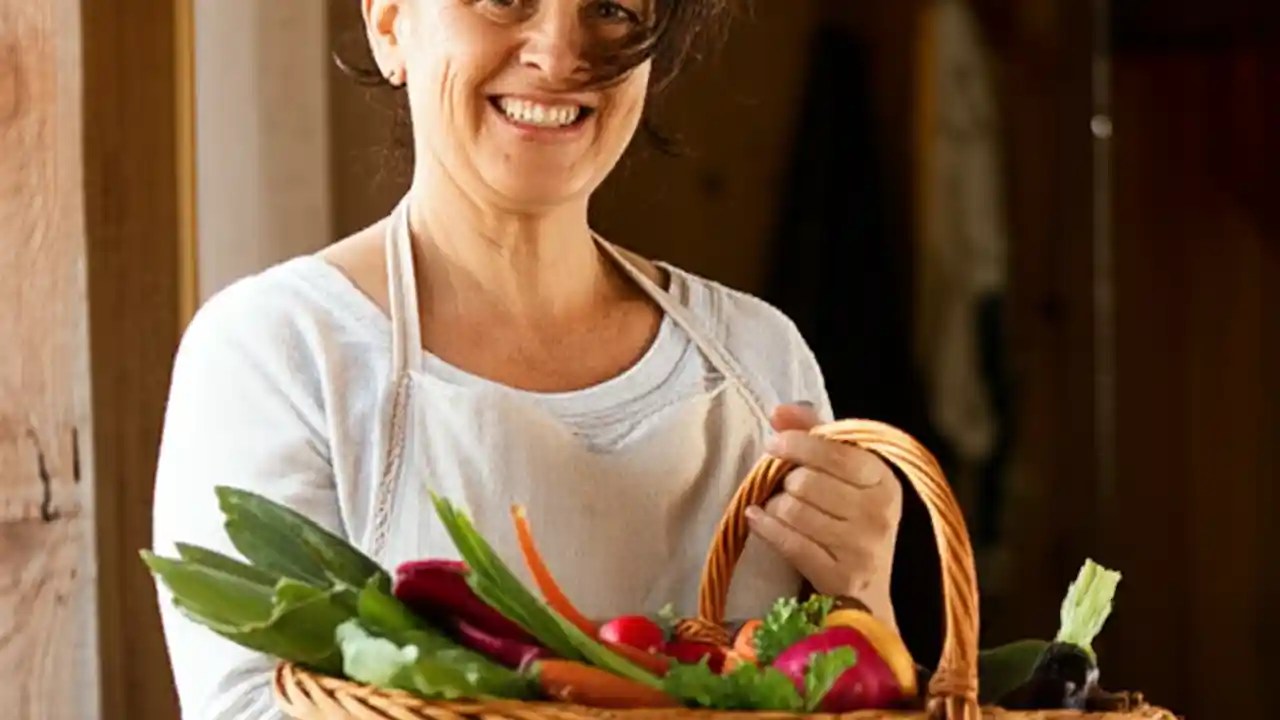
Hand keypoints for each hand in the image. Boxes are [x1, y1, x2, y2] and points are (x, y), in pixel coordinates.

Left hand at [746, 403, 902, 629]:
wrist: (868, 590)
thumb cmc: (852, 520)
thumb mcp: (846, 473)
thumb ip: (816, 433)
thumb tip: (779, 412)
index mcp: (884, 480)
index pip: (835, 453)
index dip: (798, 444)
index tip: (775, 444)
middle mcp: (878, 514)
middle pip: (806, 482)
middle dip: (786, 481)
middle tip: (787, 487)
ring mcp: (861, 549)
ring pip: (792, 510)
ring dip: (775, 506)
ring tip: (780, 507)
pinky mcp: (839, 577)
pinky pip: (788, 542)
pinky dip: (764, 527)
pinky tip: (757, 518)